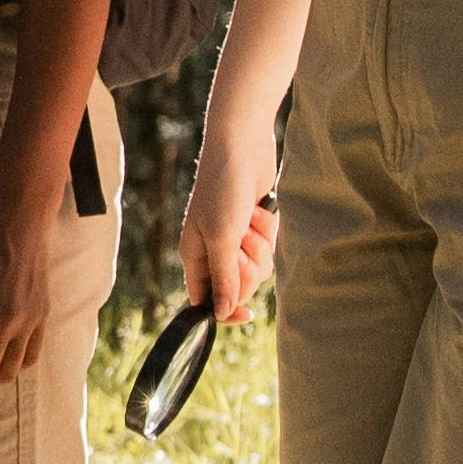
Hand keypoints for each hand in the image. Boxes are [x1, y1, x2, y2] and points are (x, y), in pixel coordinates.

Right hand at [188, 112, 282, 325]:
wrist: (242, 147)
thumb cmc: (223, 189)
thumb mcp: (222, 238)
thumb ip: (224, 278)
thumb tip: (221, 314)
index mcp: (194, 256)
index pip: (205, 299)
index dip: (225, 310)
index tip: (246, 316)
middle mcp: (213, 251)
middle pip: (237, 286)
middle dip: (248, 267)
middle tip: (243, 244)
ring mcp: (235, 239)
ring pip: (257, 268)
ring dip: (260, 246)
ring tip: (251, 220)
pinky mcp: (254, 227)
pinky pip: (268, 247)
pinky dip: (268, 231)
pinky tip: (260, 210)